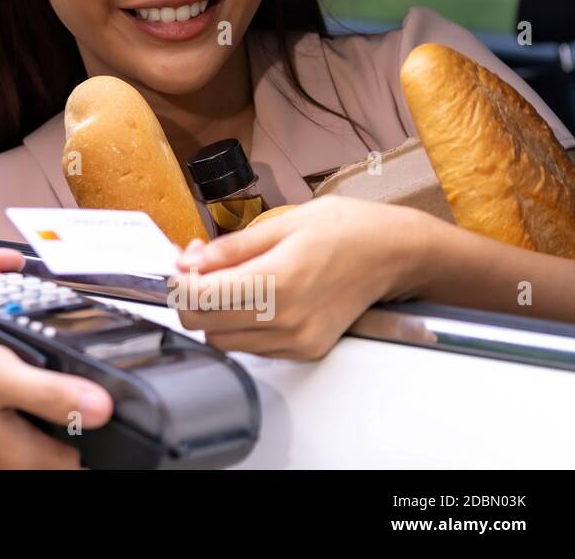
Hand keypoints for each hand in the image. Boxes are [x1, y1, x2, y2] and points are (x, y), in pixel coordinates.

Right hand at [0, 323, 113, 468]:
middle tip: (83, 377)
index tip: (121, 398)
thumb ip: (50, 393)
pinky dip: (23, 404)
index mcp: (20, 454)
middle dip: (81, 416)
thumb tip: (104, 407)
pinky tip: (13, 375)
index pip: (90, 458)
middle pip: (68, 450)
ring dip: (51, 407)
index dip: (110, 426)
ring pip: (40, 437)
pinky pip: (15, 427)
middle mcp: (7, 462)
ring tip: (48, 373)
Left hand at [170, 196, 427, 359]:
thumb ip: (230, 248)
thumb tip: (188, 260)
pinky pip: (251, 347)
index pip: (197, 298)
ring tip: (233, 280)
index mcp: (276, 282)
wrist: (395, 254)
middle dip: (192, 297)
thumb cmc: (345, 230)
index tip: (184, 264)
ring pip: (223, 340)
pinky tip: (256, 297)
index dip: (179, 281)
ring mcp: (297, 341)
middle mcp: (286, 320)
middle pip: (203, 325)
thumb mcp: (281, 223)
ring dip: (215, 314)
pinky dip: (241, 325)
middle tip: (204, 268)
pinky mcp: (306, 351)